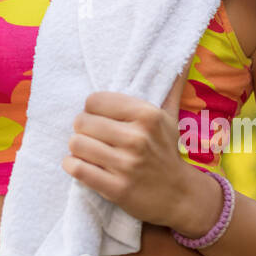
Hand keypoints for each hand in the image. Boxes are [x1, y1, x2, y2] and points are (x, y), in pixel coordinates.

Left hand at [61, 61, 199, 228]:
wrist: (179, 196)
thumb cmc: (166, 151)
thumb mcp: (170, 117)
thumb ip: (170, 86)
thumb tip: (183, 59)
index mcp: (147, 115)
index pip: (94, 100)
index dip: (93, 110)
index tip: (101, 119)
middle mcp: (137, 138)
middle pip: (82, 121)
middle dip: (84, 130)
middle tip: (94, 137)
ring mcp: (127, 165)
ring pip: (76, 144)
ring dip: (77, 149)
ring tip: (89, 151)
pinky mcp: (116, 189)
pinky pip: (77, 168)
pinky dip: (73, 166)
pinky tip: (82, 166)